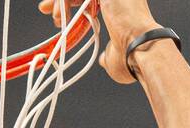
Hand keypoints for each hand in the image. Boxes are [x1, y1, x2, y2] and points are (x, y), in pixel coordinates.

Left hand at [39, 0, 159, 84]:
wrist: (143, 53)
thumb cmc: (133, 60)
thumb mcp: (115, 57)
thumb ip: (108, 52)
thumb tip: (105, 59)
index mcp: (121, 5)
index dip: (70, 3)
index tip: (56, 16)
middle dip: (60, 0)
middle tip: (46, 10)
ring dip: (61, 2)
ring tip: (56, 19)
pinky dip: (65, 0)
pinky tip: (61, 14)